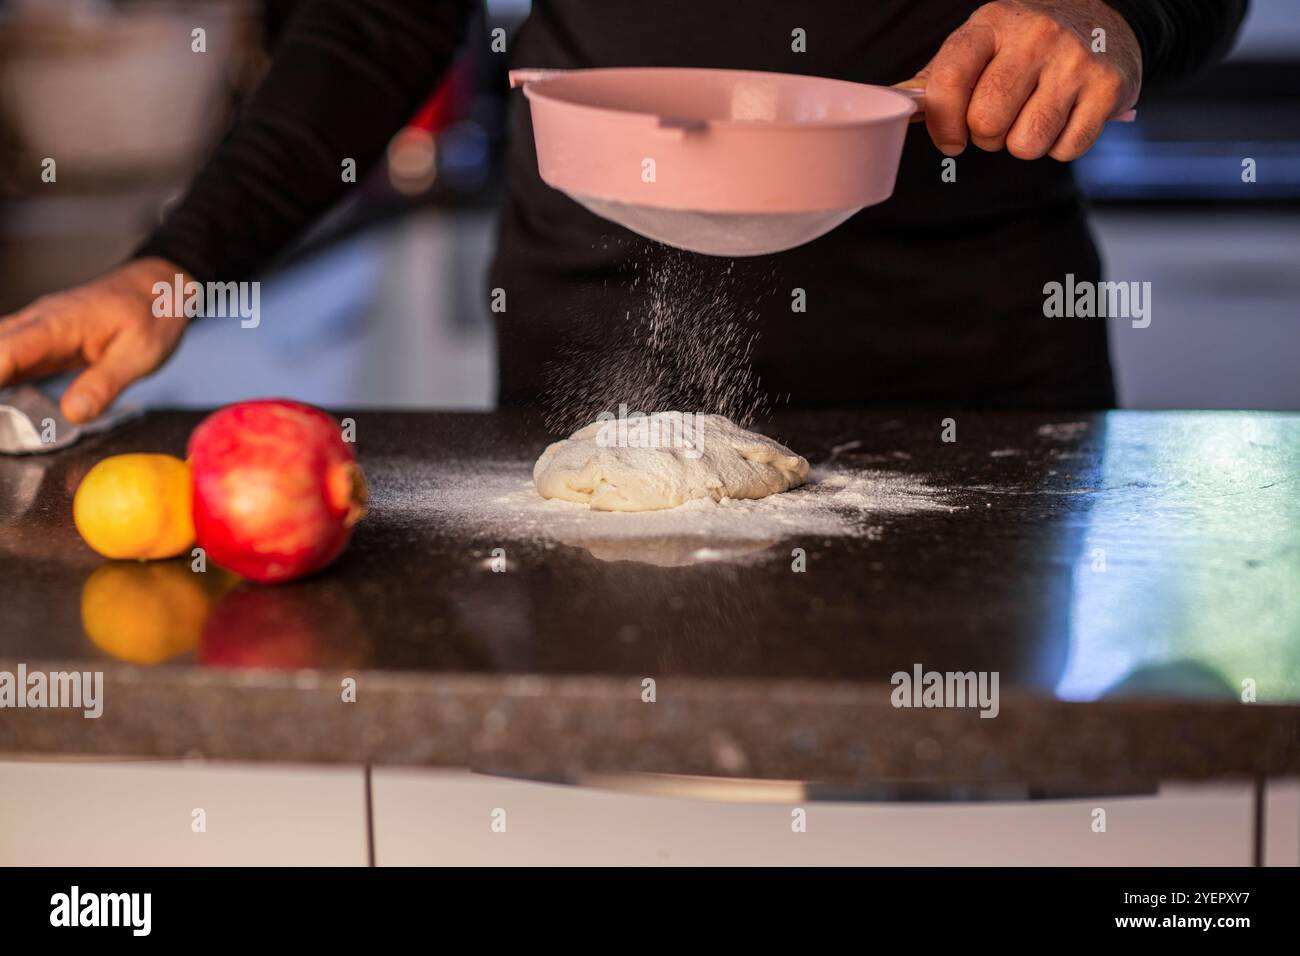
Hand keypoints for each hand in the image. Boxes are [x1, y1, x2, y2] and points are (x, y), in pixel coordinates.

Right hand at [0, 258, 189, 422]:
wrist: (156, 288)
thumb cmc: (151, 316)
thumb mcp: (139, 355)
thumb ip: (103, 384)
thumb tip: (72, 414)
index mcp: (58, 324)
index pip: (6, 351)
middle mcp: (37, 322)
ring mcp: (36, 329)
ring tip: (5, 422)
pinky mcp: (41, 340)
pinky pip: (7, 356)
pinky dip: (0, 377)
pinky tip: (5, 404)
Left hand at [904, 0, 1140, 160]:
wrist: (1104, 19)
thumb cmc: (1026, 43)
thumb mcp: (981, 43)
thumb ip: (940, 76)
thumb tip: (900, 106)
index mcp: (992, 23)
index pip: (948, 81)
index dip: (942, 124)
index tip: (950, 139)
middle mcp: (1036, 36)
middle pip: (986, 122)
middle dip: (986, 136)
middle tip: (999, 122)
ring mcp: (1075, 61)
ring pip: (1025, 144)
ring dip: (1022, 144)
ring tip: (1032, 116)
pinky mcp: (1109, 88)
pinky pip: (1064, 150)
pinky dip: (1060, 146)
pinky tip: (1064, 117)